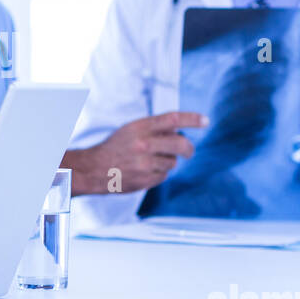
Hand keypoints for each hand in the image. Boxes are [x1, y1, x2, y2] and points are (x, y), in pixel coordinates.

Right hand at [69, 111, 207, 195]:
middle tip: (188, 151)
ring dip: (167, 162)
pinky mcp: (145, 179)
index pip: (172, 119)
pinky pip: (163, 176)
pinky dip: (158, 174)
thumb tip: (181, 130)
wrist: (94, 169)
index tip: (205, 121)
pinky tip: (144, 171)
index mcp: (140, 127)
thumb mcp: (131, 129)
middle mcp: (144, 144)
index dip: (192, 119)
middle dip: (188, 148)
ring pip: (172, 162)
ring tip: (148, 161)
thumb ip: (154, 128)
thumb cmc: (115, 147)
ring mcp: (145, 163)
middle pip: (180, 143)